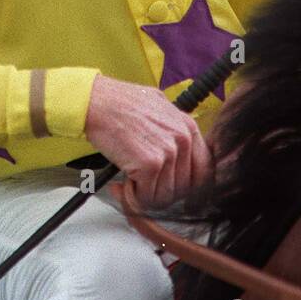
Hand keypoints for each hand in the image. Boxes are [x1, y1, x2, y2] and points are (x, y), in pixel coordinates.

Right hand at [84, 74, 213, 211]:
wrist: (96, 101)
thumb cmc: (118, 103)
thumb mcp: (157, 109)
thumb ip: (171, 132)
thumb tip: (174, 157)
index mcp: (188, 127)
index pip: (204, 171)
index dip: (187, 188)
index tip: (173, 193)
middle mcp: (183, 139)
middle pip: (183, 188)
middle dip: (161, 193)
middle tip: (141, 187)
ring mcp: (168, 152)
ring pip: (164, 197)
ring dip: (144, 196)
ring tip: (128, 183)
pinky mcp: (150, 164)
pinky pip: (146, 198)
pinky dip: (131, 198)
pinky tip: (120, 184)